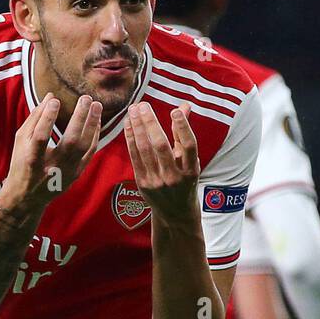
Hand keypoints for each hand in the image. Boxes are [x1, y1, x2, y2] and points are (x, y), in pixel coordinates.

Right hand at [0, 92, 100, 213]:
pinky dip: (94, 135)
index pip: (41, 137)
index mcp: (32, 159)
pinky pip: (89, 153)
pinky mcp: (76, 174)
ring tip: (97, 105)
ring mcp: (66, 173)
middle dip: (79, 118)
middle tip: (85, 98)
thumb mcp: (21, 141)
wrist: (28, 197)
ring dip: (92, 124)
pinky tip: (96, 120)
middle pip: (70, 142)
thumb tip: (51, 96)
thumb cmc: (22, 163)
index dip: (47, 118)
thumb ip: (34, 118)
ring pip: (84, 147)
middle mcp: (51, 168)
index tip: (56, 99)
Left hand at [124, 101, 201, 227]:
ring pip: (145, 150)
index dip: (183, 127)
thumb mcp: (190, 161)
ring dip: (137, 127)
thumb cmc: (185, 181)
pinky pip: (135, 157)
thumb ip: (183, 134)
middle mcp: (174, 177)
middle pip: (161, 146)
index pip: (188, 146)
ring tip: (133, 110)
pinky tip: (128, 125)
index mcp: (191, 171)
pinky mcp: (142, 183)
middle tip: (143, 105)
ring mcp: (157, 182)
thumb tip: (184, 106)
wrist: (175, 213)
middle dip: (150, 123)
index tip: (175, 111)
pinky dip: (131, 139)